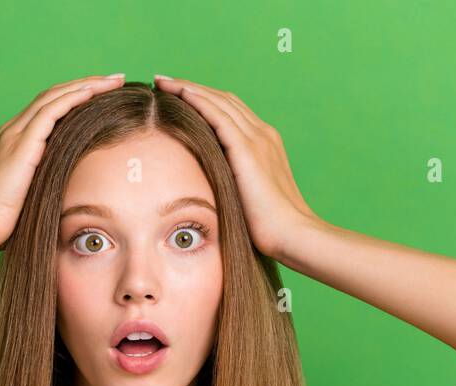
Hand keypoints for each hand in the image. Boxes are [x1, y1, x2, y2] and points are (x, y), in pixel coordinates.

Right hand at [0, 73, 126, 254]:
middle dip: (87, 84)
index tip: (103, 95)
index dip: (76, 98)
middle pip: (54, 96)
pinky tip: (93, 93)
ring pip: (55, 97)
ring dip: (86, 85)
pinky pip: (51, 112)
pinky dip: (73, 98)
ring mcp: (15, 136)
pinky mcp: (22, 145)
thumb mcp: (29, 199)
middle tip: (115, 79)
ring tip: (113, 80)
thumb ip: (44, 187)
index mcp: (15, 143)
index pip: (49, 109)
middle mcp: (14, 132)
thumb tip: (67, 195)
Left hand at [153, 75, 319, 260]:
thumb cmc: (270, 228)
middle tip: (163, 81)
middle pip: (223, 99)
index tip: (178, 95)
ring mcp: (258, 139)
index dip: (203, 100)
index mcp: (264, 145)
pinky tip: (180, 93)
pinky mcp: (248, 149)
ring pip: (219, 101)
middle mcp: (263, 135)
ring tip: (163, 81)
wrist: (292, 235)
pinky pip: (219, 115)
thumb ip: (232, 186)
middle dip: (192, 87)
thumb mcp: (247, 199)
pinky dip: (198, 100)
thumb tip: (207, 192)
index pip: (230, 112)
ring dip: (189, 88)